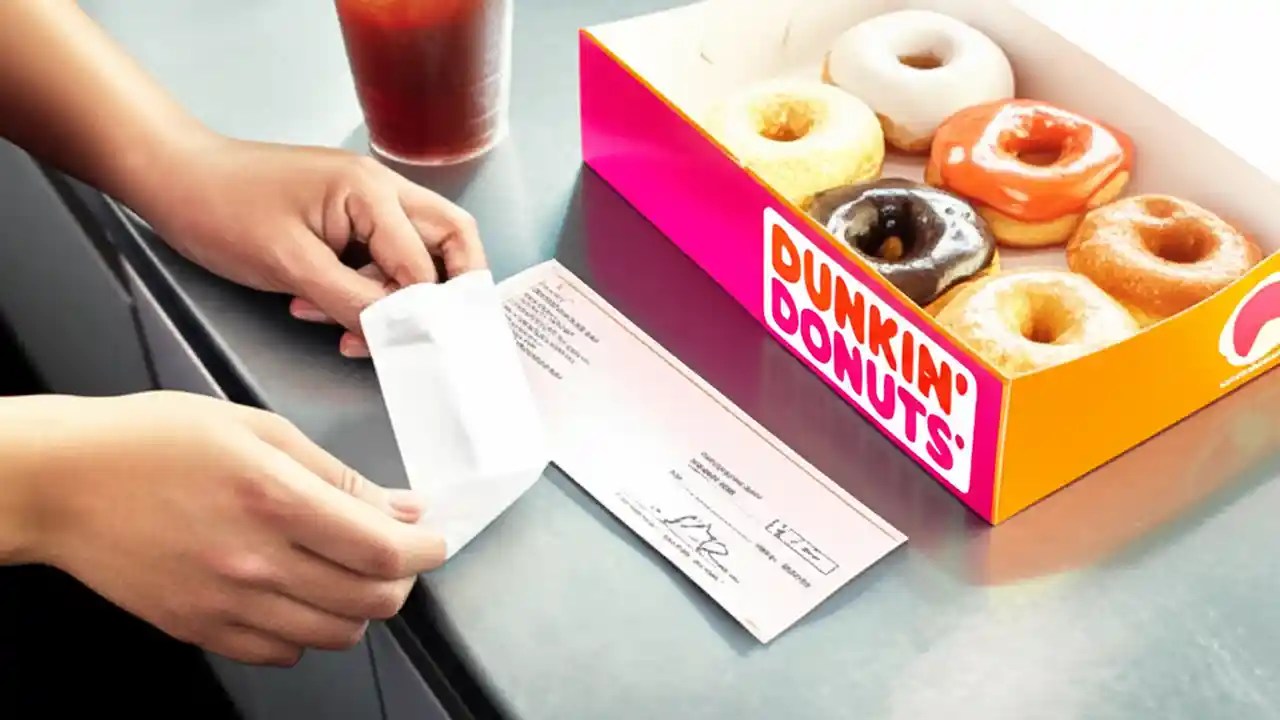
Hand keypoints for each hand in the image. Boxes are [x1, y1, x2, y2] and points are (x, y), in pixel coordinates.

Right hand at [7, 391, 443, 666]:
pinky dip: (308, 632)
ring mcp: (226, 604)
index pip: (384, 552)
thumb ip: (337, 476)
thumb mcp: (258, 429)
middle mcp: (256, 562)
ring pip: (334, 636)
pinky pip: (282, 653)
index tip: (433, 539)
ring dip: (358, 608)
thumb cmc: (154, 441)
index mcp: (276, 500)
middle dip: (401, 580)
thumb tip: (401, 508)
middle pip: (370, 602)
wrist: (64, 482)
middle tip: (395, 554)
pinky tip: (297, 595)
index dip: (426, 551)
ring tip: (346, 573)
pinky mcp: (199, 628)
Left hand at [134, 136, 485, 357]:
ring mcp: (363, 202)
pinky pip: (376, 258)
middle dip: (447, 290)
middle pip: (450, 239)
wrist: (172, 178)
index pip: (424, 261)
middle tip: (434, 333)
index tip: (408, 346)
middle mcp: (379, 190)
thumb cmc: (221, 208)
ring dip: (392, 297)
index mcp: (371, 192)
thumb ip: (351, 301)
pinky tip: (321, 309)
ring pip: (415, 253)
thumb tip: (397, 332)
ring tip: (346, 328)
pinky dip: (362, 291)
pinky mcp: (343, 218)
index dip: (420, 309)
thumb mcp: (289, 265)